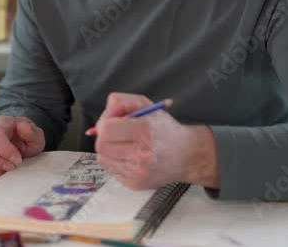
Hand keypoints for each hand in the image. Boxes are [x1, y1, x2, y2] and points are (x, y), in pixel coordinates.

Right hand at [0, 116, 44, 176]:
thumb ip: (32, 132)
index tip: (18, 160)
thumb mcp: (36, 137)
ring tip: (7, 169)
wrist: (21, 144)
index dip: (5, 150)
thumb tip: (23, 126)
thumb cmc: (27, 139)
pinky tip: (0, 171)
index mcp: (2, 122)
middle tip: (11, 167)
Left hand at [93, 93, 217, 189]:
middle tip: (117, 135)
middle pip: (101, 145)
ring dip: (109, 150)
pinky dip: (116, 162)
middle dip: (105, 138)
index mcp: (144, 130)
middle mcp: (142, 153)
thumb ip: (119, 103)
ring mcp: (138, 172)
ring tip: (125, 146)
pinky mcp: (135, 184)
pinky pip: (111, 171)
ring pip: (103, 159)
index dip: (105, 123)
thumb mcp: (145, 105)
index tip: (112, 123)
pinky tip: (130, 157)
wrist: (187, 155)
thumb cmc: (164, 129)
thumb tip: (100, 121)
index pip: (106, 130)